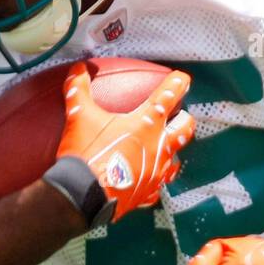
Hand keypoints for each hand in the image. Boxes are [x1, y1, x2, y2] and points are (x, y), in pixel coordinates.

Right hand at [53, 62, 194, 222]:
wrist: (83, 195)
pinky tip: (149, 177)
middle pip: (185, 128)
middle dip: (185, 119)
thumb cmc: (86, 153)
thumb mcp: (79, 115)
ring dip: (172, 150)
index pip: (169, 96)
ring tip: (164, 147)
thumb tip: (78, 69)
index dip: (177, 84)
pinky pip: (159, 184)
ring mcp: (157, 172)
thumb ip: (78, 89)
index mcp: (146, 123)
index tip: (183, 79)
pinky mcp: (149, 193)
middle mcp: (159, 146)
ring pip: (176, 158)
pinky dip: (156, 178)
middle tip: (180, 115)